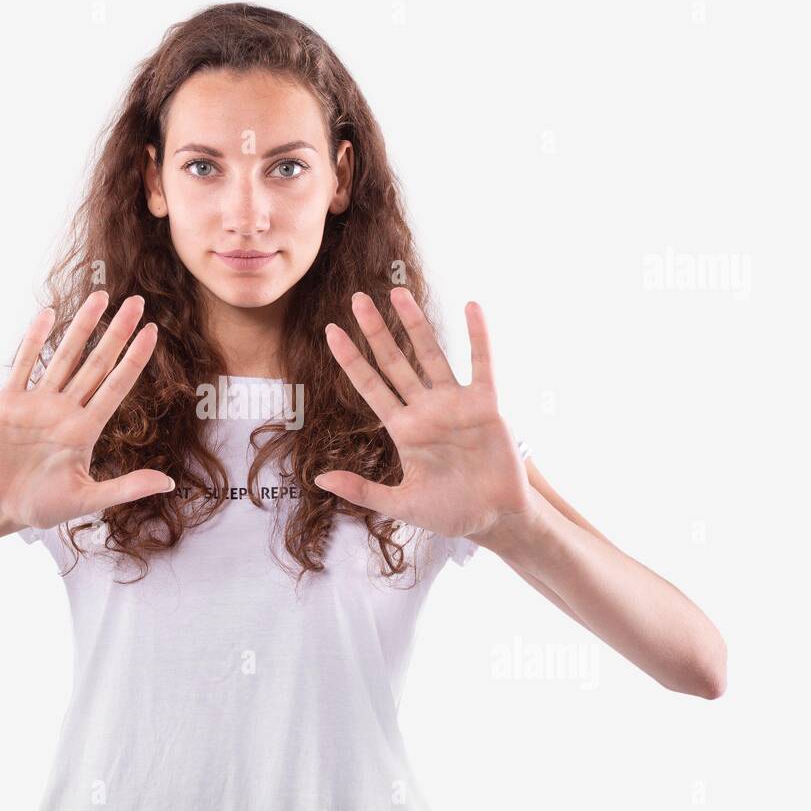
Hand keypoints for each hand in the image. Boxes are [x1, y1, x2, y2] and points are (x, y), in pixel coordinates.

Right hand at [0, 289, 173, 531]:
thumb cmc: (42, 506)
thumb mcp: (87, 499)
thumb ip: (126, 487)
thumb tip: (170, 484)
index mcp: (86, 429)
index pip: (116, 386)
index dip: (134, 359)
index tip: (153, 332)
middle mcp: (65, 409)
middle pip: (96, 363)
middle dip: (116, 332)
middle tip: (137, 301)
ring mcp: (37, 403)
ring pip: (64, 357)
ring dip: (82, 327)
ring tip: (100, 296)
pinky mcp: (9, 403)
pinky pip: (25, 364)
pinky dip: (35, 339)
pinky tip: (49, 314)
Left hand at [316, 288, 533, 542]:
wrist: (494, 518)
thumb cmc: (448, 511)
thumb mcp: (400, 504)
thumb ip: (361, 491)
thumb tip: (317, 479)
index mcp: (403, 429)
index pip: (370, 386)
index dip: (351, 359)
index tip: (331, 331)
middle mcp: (425, 409)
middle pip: (395, 361)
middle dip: (376, 330)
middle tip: (357, 298)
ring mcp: (455, 403)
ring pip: (431, 354)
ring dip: (416, 323)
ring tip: (398, 292)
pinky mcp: (486, 405)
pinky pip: (481, 363)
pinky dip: (477, 335)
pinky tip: (471, 306)